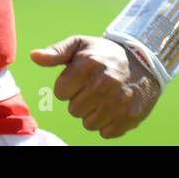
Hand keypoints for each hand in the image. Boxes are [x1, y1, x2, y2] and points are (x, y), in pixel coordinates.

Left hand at [30, 34, 160, 138]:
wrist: (144, 61)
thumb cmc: (105, 53)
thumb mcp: (80, 44)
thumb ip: (56, 52)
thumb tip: (34, 56)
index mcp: (88, 65)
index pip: (60, 92)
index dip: (68, 86)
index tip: (80, 78)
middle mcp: (104, 84)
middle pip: (73, 110)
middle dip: (80, 100)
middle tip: (94, 87)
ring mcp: (118, 103)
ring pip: (88, 123)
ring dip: (93, 113)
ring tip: (104, 97)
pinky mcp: (130, 117)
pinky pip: (105, 133)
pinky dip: (108, 123)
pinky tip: (115, 107)